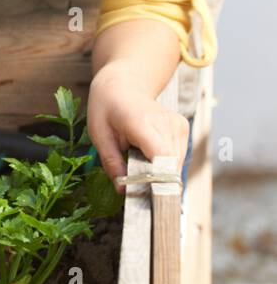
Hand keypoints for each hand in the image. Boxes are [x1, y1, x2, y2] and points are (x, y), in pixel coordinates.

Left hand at [87, 67, 189, 183]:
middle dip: (156, 181)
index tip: (151, 198)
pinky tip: (148, 152)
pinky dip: (165, 162)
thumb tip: (122, 190)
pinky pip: (178, 157)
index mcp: (141, 122)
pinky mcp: (183, 128)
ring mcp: (178, 125)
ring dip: (160, 171)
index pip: (162, 157)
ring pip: (177, 164)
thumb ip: (111, 162)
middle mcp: (166, 123)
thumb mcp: (99, 134)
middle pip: (171, 166)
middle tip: (137, 185)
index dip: (159, 180)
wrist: (122, 85)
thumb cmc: (106, 108)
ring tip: (139, 159)